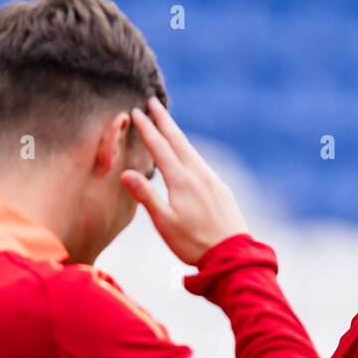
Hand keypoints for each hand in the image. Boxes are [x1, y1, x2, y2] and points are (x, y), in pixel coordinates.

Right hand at [120, 97, 248, 264]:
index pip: (159, 148)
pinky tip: (189, 156)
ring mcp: (212, 180)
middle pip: (178, 141)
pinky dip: (190, 151)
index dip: (147, 128)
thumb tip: (126, 172)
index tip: (137, 111)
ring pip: (192, 150)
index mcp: (181, 181)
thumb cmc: (193, 243)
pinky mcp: (221, 189)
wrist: (231, 255)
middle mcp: (198, 174)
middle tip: (153, 102)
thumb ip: (145, 196)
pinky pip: (202, 162)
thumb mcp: (164, 223)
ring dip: (177, 135)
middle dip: (164, 120)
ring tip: (168, 124)